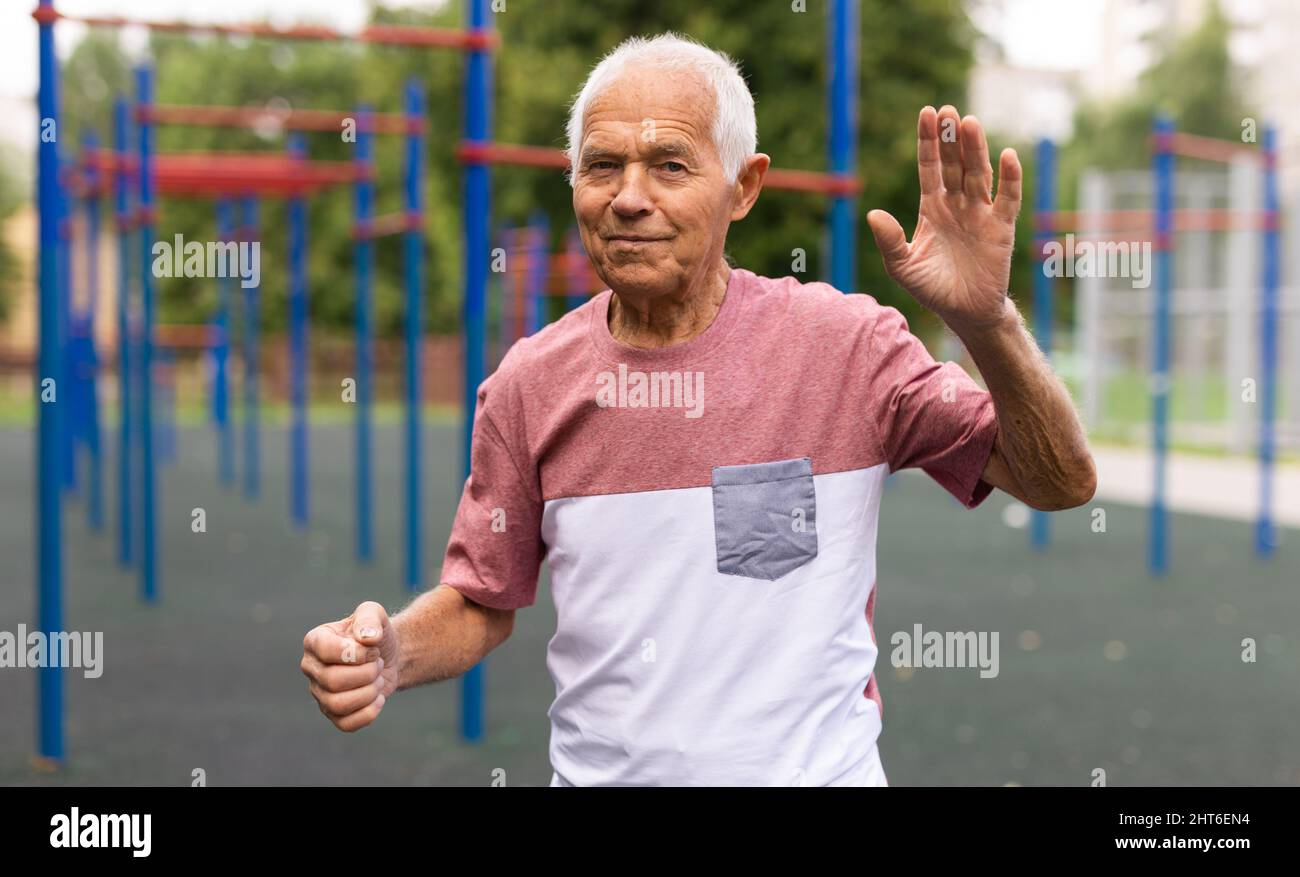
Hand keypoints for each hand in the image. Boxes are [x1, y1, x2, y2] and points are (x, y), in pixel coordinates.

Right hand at [301, 601, 400, 731]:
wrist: (387, 656)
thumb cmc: (375, 634)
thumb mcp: (375, 614)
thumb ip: (369, 618)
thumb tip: (367, 638)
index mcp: (315, 641)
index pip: (325, 651)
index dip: (356, 653)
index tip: (372, 648)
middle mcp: (311, 668)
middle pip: (333, 681)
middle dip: (366, 673)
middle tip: (378, 664)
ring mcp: (320, 693)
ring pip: (338, 704)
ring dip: (369, 692)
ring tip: (377, 679)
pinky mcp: (333, 714)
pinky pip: (346, 724)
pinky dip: (369, 712)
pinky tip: (378, 698)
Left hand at [867, 105, 1020, 332]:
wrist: (964, 312)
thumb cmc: (932, 288)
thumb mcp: (903, 266)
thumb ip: (890, 241)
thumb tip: (873, 214)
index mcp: (932, 208)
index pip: (930, 168)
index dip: (928, 142)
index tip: (926, 113)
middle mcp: (957, 204)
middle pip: (954, 164)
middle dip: (950, 138)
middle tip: (947, 111)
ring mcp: (980, 213)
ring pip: (978, 174)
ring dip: (975, 149)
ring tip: (969, 122)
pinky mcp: (1002, 227)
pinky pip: (1007, 198)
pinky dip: (1009, 178)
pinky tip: (1007, 156)